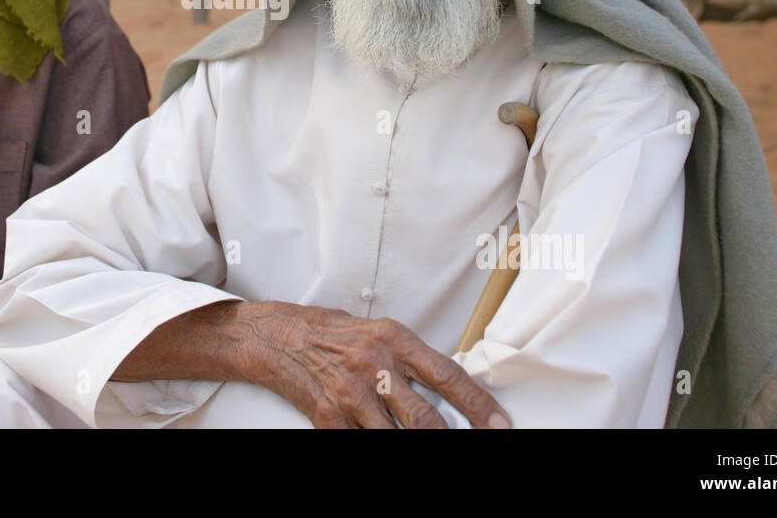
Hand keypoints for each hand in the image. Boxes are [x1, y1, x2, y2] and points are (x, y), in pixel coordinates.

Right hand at [238, 301, 510, 429]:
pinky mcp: (328, 416)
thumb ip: (409, 358)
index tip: (499, 424)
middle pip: (425, 417)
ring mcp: (350, 394)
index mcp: (392, 338)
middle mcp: (373, 365)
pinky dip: (372, 442)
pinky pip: (360, 442)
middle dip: (450, 438)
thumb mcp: (376, 332)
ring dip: (411, 443)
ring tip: (423, 442)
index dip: (478, 405)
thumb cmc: (329, 332)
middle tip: (472, 445)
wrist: (277, 336)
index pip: (447, 375)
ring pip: (395, 437)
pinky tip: (377, 436)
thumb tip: (447, 387)